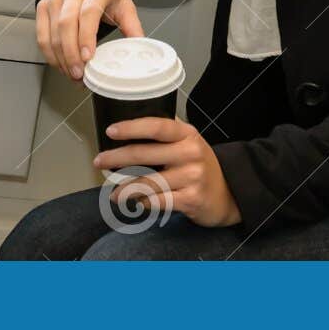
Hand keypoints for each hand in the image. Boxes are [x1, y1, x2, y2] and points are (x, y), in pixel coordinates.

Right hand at [36, 0, 143, 80]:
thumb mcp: (124, 4)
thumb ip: (133, 27)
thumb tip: (140, 50)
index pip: (88, 13)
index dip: (86, 37)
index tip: (89, 57)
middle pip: (66, 24)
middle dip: (71, 54)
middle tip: (80, 74)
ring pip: (52, 32)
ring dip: (60, 58)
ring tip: (72, 74)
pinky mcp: (43, 6)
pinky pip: (42, 34)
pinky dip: (49, 53)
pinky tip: (60, 65)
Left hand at [95, 118, 241, 227]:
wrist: (229, 193)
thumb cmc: (200, 165)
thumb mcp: (188, 142)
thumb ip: (165, 134)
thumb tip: (127, 126)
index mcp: (187, 134)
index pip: (156, 126)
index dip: (131, 127)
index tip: (110, 131)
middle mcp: (190, 153)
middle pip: (144, 154)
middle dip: (116, 158)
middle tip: (99, 161)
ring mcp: (191, 177)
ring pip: (147, 182)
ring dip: (125, 188)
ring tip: (113, 192)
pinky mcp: (191, 199)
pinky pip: (157, 201)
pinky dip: (142, 202)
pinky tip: (135, 202)